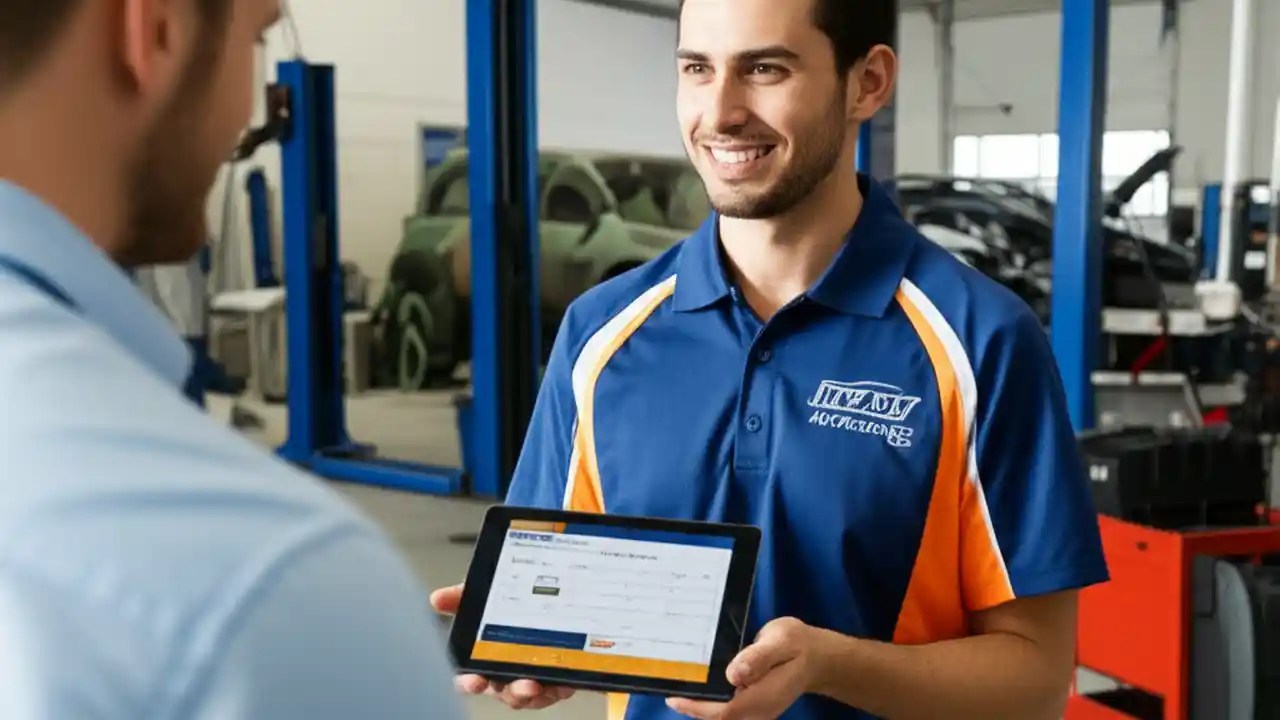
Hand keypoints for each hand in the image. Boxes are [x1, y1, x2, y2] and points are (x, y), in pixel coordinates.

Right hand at [429, 583, 576, 709]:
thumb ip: (460, 598)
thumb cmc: (505, 610)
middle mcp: (502, 675)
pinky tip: (563, 679)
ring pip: (528, 695)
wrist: (546, 601)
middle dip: (514, 691)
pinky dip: (558, 686)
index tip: (476, 681)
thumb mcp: (483, 599)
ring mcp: (527, 679)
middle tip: (525, 685)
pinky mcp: (552, 681)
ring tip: (543, 682)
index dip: (470, 682)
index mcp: (481, 660)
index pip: (469, 677)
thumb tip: (437, 598)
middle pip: (504, 691)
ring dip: (536, 692)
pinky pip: (555, 690)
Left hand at [667, 617, 822, 719]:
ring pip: (721, 716)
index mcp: (761, 697)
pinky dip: (709, 702)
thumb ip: (758, 657)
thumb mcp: (781, 641)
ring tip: (677, 684)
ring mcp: (756, 711)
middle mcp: (757, 711)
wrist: (817, 657)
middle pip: (718, 717)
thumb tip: (734, 674)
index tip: (674, 696)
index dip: (696, 707)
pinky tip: (697, 686)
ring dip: (699, 705)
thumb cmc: (797, 645)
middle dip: (692, 707)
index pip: (722, 711)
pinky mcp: (754, 706)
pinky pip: (727, 709)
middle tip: (668, 686)